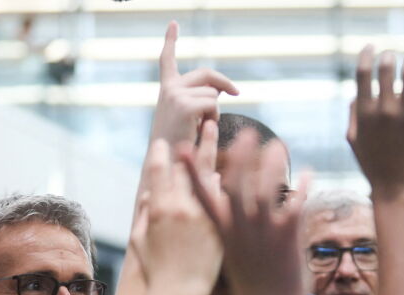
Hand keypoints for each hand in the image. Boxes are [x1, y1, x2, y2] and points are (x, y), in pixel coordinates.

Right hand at [134, 137, 223, 294]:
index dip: (162, 152)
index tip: (166, 141)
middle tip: (207, 122)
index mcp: (159, 208)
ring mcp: (206, 217)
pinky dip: (238, 182)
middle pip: (191, 165)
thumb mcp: (140, 242)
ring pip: (216, 176)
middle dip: (198, 141)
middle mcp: (182, 208)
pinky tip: (248, 167)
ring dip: (224, 154)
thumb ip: (144, 215)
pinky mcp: (224, 228)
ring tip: (236, 140)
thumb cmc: (157, 272)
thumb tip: (147, 195)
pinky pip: (233, 199)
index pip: (159, 170)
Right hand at [149, 22, 238, 150]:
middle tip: (236, 92)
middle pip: (206, 74)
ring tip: (202, 126)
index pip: (167, 60)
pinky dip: (214, 117)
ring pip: (213, 94)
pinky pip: (213, 104)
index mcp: (167, 88)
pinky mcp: (183, 105)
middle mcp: (169, 88)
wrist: (166, 161)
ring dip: (216, 110)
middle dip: (224, 83)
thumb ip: (199, 99)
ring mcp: (175, 94)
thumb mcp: (187, 117)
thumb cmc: (180, 144)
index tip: (173, 23)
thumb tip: (220, 89)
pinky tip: (202, 128)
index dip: (170, 40)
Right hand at [182, 131, 309, 294]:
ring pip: (267, 186)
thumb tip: (183, 215)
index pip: (201, 195)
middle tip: (247, 132)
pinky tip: (308, 175)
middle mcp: (240, 226)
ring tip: (278, 145)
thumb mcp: (218, 258)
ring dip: (273, 162)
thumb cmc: (244, 288)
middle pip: (237, 181)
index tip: (181, 147)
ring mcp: (264, 230)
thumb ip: (211, 235)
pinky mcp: (287, 236)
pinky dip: (302, 187)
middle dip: (240, 153)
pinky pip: (296, 202)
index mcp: (220, 231)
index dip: (189, 170)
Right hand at [348, 47, 403, 197]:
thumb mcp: (354, 139)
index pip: (363, 71)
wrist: (396, 188)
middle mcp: (386, 111)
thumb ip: (354, 112)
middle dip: (389, 56)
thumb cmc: (373, 163)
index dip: (367, 54)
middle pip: (387, 68)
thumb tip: (359, 90)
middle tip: (392, 55)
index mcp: (365, 113)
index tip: (371, 48)